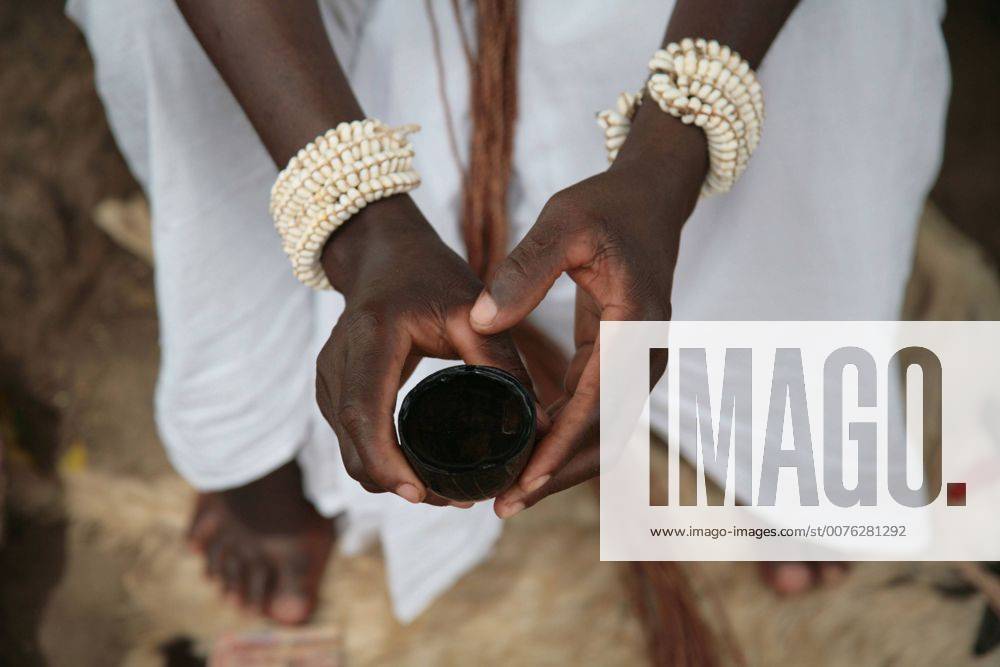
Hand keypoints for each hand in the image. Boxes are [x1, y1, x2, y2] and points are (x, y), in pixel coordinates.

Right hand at [315, 196, 533, 506]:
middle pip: (351, 442)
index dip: (385, 460)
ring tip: (441, 490)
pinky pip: (347, 436)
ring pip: (346, 446)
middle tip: (450, 500)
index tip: (418, 493)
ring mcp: (327, 375)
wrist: (383, 252)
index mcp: (374, 336)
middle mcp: (338, 358)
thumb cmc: (431, 275)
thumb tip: (539, 427)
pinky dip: (376, 459)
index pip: (365, 411)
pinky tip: (415, 469)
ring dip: (385, 476)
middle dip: (394, 481)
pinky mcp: (331, 386)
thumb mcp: (473, 312)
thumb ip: (504, 364)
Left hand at [469, 108, 707, 516]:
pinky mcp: (619, 359)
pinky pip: (593, 411)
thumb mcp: (564, 223)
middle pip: (605, 436)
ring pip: (601, 432)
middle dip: (558, 474)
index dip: (559, 450)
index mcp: (634, 328)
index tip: (522, 483)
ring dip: (560, 464)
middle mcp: (644, 355)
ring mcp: (635, 362)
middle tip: (505, 504)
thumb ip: (524, 270)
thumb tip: (479, 321)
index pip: (596, 406)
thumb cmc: (607, 206)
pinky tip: (524, 450)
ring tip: (509, 492)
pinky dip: (562, 436)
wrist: (649, 198)